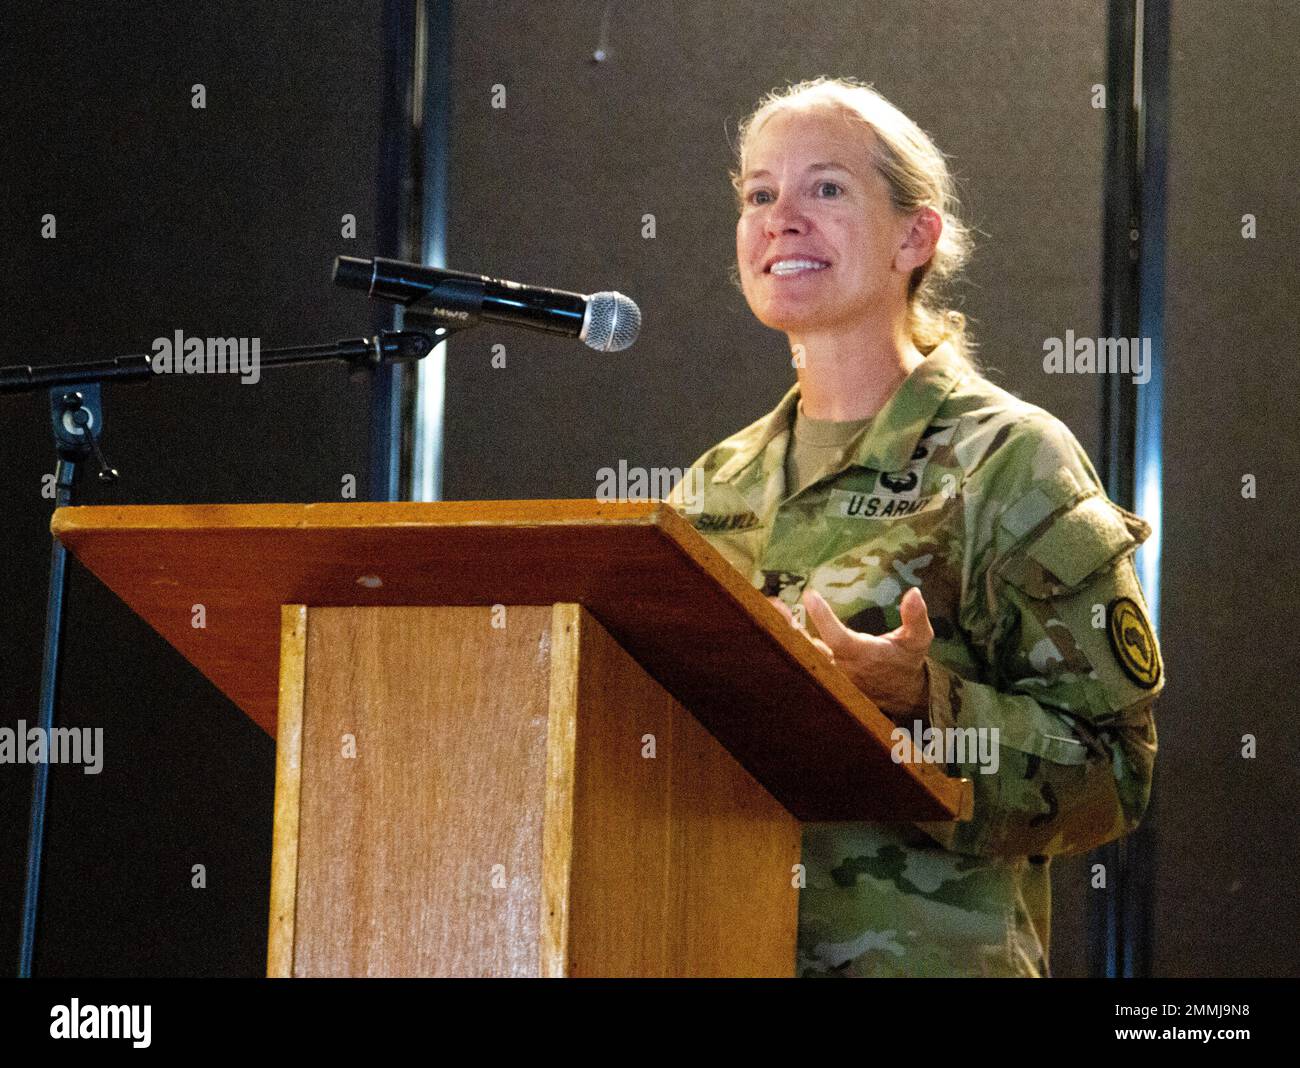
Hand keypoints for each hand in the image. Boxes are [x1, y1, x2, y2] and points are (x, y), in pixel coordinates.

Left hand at [768, 586, 933, 717]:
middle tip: (775, 604)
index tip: (810, 595)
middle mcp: (842, 666)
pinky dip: (786, 640)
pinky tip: (774, 619)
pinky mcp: (822, 673)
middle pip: (810, 649)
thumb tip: (915, 593)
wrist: (899, 694)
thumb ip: (916, 618)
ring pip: (802, 653)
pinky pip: (800, 657)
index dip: (824, 620)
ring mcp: (829, 672)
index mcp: (863, 655)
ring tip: (772, 606)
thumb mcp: (919, 640)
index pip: (839, 639)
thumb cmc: (906, 660)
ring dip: (784, 631)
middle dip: (791, 628)